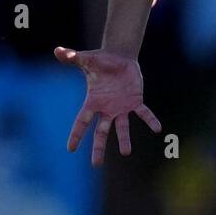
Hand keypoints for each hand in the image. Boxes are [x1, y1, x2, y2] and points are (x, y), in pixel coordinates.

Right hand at [54, 46, 161, 165]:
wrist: (118, 58)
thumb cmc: (100, 61)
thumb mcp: (86, 59)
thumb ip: (72, 57)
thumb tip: (58, 50)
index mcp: (93, 102)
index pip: (82, 121)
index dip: (76, 134)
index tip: (71, 148)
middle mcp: (106, 109)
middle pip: (101, 132)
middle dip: (99, 147)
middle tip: (96, 164)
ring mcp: (121, 107)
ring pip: (122, 127)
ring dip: (124, 139)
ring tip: (126, 152)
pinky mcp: (135, 101)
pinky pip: (143, 113)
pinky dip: (150, 120)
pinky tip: (157, 128)